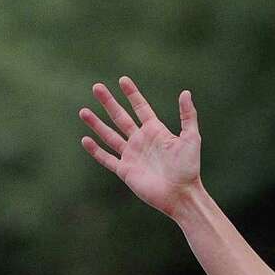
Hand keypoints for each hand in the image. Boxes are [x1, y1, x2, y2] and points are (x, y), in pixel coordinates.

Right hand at [79, 77, 201, 215]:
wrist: (182, 195)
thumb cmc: (189, 168)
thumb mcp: (191, 139)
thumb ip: (188, 116)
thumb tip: (186, 92)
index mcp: (155, 131)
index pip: (141, 108)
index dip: (132, 94)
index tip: (122, 80)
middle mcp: (141, 141)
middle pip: (121, 118)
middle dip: (108, 103)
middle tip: (96, 87)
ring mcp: (132, 156)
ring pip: (110, 136)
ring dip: (97, 124)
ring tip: (83, 111)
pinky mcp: (126, 171)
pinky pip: (107, 159)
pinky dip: (96, 150)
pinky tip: (85, 140)